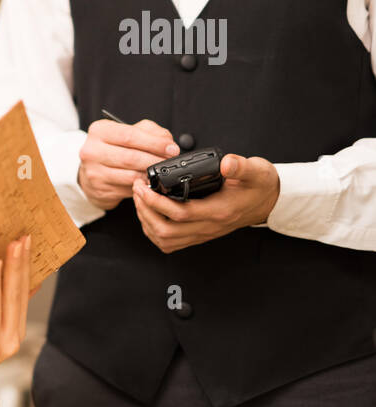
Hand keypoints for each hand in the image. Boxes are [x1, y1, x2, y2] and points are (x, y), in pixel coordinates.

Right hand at [78, 118, 179, 209]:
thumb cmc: (114, 147)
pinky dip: (142, 186)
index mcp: (99, 131)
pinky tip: (147, 181)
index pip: (129, 136)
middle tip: (168, 162)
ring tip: (160, 172)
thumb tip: (168, 144)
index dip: (154, 143)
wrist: (92, 168)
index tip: (171, 148)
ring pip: (131, 176)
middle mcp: (92, 151)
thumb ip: (150, 131)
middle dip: (155, 160)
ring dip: (151, 175)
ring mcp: (94, 172)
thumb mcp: (129, 131)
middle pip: (131, 157)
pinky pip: (129, 189)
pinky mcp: (100, 190)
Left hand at [131, 153, 280, 252]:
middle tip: (137, 190)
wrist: (268, 202)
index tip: (144, 186)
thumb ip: (241, 166)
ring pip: (165, 240)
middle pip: (166, 230)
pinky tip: (149, 215)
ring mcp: (203, 233)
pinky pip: (171, 242)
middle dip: (145, 210)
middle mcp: (209, 226)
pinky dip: (154, 232)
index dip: (156, 202)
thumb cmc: (260, 186)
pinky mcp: (199, 235)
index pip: (180, 213)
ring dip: (146, 221)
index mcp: (219, 211)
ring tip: (140, 200)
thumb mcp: (256, 171)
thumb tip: (227, 163)